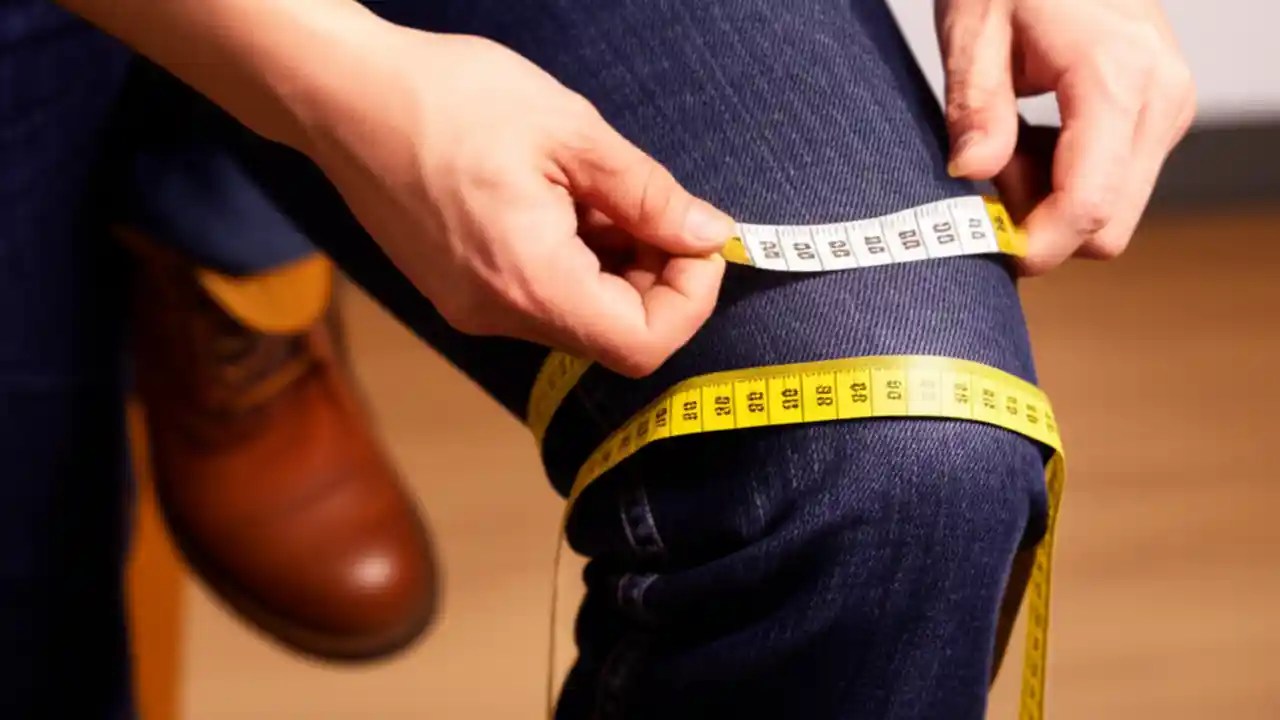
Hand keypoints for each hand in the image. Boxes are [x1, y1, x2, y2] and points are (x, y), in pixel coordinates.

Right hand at [297, 29, 732, 376]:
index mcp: (530, 283)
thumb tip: (708, 234)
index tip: (698, 238)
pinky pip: (538, 298)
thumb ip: (647, 195)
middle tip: (657, 205)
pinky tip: (564, 201)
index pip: (641, 345)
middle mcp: (499, 316)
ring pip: (577, 316)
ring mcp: (472, 310)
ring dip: (615, 265)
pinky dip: (574, 262)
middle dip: (656, 276)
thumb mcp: (571, 132)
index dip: (690, 300)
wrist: (341, 95)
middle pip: (612, 336)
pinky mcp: (457, 292)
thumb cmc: (450, 99)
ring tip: (601, 191)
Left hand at [936, 0, 1195, 274]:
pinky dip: (1066, 180)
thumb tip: (973, 173)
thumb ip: (976, 107)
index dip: (1037, 244)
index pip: (1088, 205)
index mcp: (1117, 78)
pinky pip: (1115, 184)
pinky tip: (1035, 134)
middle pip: (1108, 226)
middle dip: (1041, 221)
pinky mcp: (1161, 116)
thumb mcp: (974, 29)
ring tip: (1010, 137)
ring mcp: (1169, 110)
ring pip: (1112, 212)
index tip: (986, 244)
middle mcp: (1161, 100)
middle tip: (991, 165)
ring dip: (1050, 200)